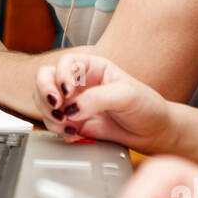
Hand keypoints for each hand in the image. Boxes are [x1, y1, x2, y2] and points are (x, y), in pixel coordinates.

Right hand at [35, 52, 172, 146]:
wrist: (153, 133)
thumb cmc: (146, 107)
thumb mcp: (126, 96)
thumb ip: (97, 99)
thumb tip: (72, 109)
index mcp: (92, 67)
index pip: (66, 63)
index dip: (61, 75)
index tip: (67, 91)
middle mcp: (79, 82)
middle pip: (46, 77)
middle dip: (45, 92)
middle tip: (56, 106)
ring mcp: (73, 102)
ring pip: (44, 101)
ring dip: (49, 113)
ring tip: (68, 124)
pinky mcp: (72, 121)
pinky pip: (52, 122)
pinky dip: (57, 129)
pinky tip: (73, 134)